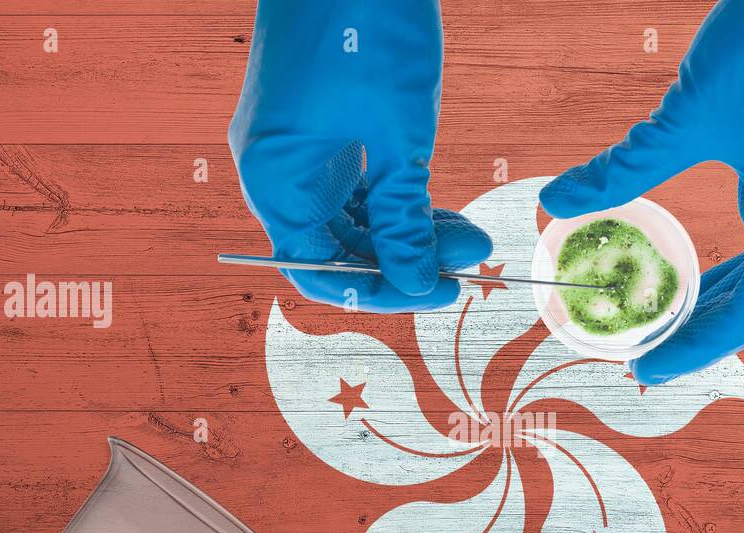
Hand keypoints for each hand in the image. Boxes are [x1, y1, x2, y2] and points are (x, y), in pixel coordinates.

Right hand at [229, 0, 490, 312]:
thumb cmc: (366, 27)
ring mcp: (294, 146)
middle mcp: (274, 169)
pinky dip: (394, 198)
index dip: (379, 293)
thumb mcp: (398, 139)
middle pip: (337, 247)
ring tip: (469, 235)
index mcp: (275, 180)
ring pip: (350, 217)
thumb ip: (404, 220)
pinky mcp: (315, 126)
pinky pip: (351, 183)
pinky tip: (439, 206)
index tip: (437, 293)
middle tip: (469, 262)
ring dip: (406, 231)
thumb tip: (416, 285)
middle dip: (404, 259)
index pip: (319, 271)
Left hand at [540, 0, 743, 382]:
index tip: (646, 369)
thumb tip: (559, 199)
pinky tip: (700, 281)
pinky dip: (741, 268)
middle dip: (704, 332)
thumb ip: (624, 169)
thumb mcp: (685, 118)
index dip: (695, 346)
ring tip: (666, 328)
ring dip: (722, 302)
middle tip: (646, 358)